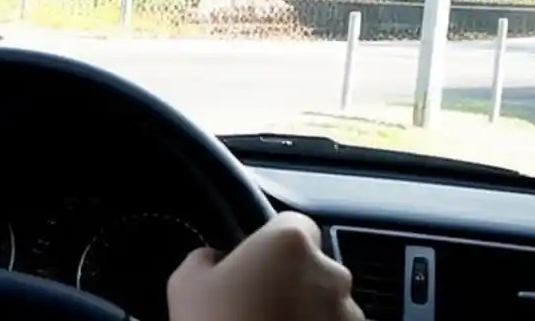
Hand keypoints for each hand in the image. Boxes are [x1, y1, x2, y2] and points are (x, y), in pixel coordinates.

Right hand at [167, 211, 363, 320]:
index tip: (253, 265)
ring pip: (327, 303)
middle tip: (256, 307)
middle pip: (312, 265)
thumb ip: (206, 257)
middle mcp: (329, 272)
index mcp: (288, 243)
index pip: (292, 222)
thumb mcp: (185, 284)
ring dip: (307, 313)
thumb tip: (216, 259)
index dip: (271, 243)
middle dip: (292, 282)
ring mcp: (349, 315)